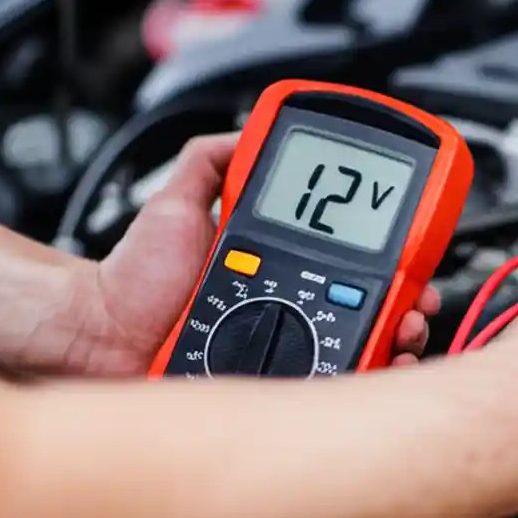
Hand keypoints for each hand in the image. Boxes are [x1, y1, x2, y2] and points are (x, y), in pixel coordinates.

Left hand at [74, 134, 438, 375]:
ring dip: (398, 338)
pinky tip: (377, 361)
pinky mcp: (271, 385)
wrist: (101, 333)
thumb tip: (242, 132)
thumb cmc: (133, 277)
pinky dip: (361, 376)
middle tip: (416, 294)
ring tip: (404, 326)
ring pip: (360, 347)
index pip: (349, 259)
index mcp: (278, 263)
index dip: (387, 256)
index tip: (408, 253)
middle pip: (370, 307)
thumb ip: (209, 162)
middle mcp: (289, 306)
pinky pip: (324, 384)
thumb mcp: (174, 201)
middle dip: (409, 300)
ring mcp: (285, 348)